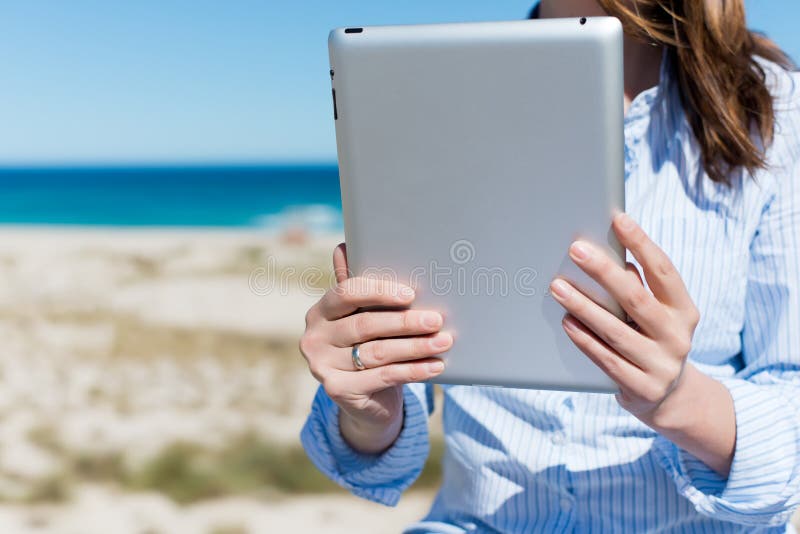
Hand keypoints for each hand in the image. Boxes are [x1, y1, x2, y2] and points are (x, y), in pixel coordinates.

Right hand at [299, 243, 451, 453]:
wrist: (368, 400)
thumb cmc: (370, 346)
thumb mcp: (365, 316)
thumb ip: (359, 287)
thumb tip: (344, 246)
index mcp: (320, 311)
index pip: (346, 293)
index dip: (379, 291)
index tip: (410, 294)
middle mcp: (314, 338)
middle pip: (365, 324)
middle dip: (405, 322)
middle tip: (437, 319)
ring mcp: (322, 366)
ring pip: (377, 352)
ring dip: (415, 346)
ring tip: (444, 341)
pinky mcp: (337, 390)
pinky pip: (383, 377)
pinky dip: (413, 370)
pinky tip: (435, 365)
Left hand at [549, 213, 699, 423]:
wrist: (670, 399)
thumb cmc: (652, 340)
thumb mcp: (657, 315)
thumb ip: (638, 287)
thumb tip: (608, 252)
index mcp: (685, 311)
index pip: (664, 271)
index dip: (643, 244)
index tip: (619, 219)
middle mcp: (678, 337)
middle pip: (637, 299)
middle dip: (604, 272)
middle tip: (576, 249)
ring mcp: (661, 366)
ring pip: (616, 332)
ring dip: (584, 307)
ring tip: (558, 286)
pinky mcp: (642, 389)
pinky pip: (607, 360)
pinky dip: (585, 340)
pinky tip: (566, 322)